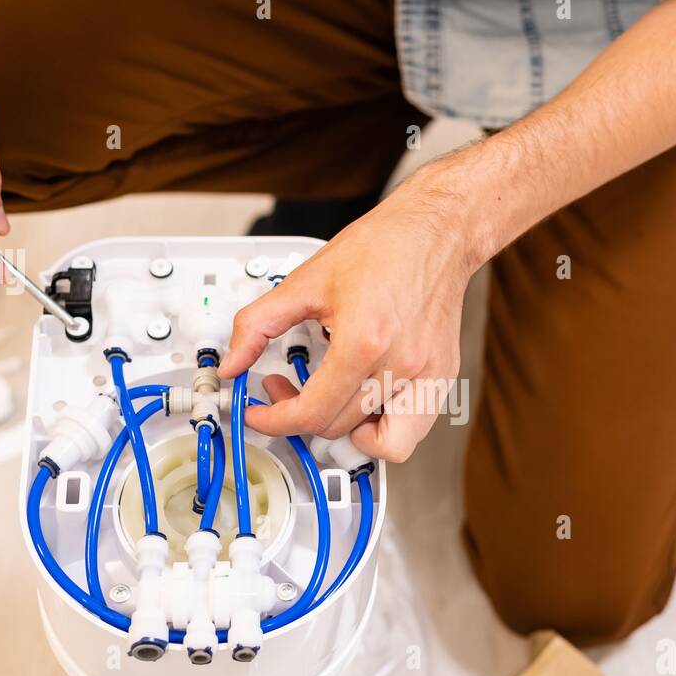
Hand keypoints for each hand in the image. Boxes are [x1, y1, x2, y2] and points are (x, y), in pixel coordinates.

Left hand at [220, 172, 479, 461]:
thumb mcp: (306, 281)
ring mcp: (426, 374)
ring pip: (380, 443)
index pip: (312, 412)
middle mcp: (399, 363)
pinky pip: (413, 432)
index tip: (261, 412)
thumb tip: (232, 361)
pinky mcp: (442, 376)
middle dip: (299, 416)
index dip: (275, 420)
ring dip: (344, 432)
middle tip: (287, 388)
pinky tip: (366, 408)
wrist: (434, 232)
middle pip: (338, 427)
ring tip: (330, 407)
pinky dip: (385, 433)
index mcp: (364, 340)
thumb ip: (259, 324)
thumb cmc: (381, 248)